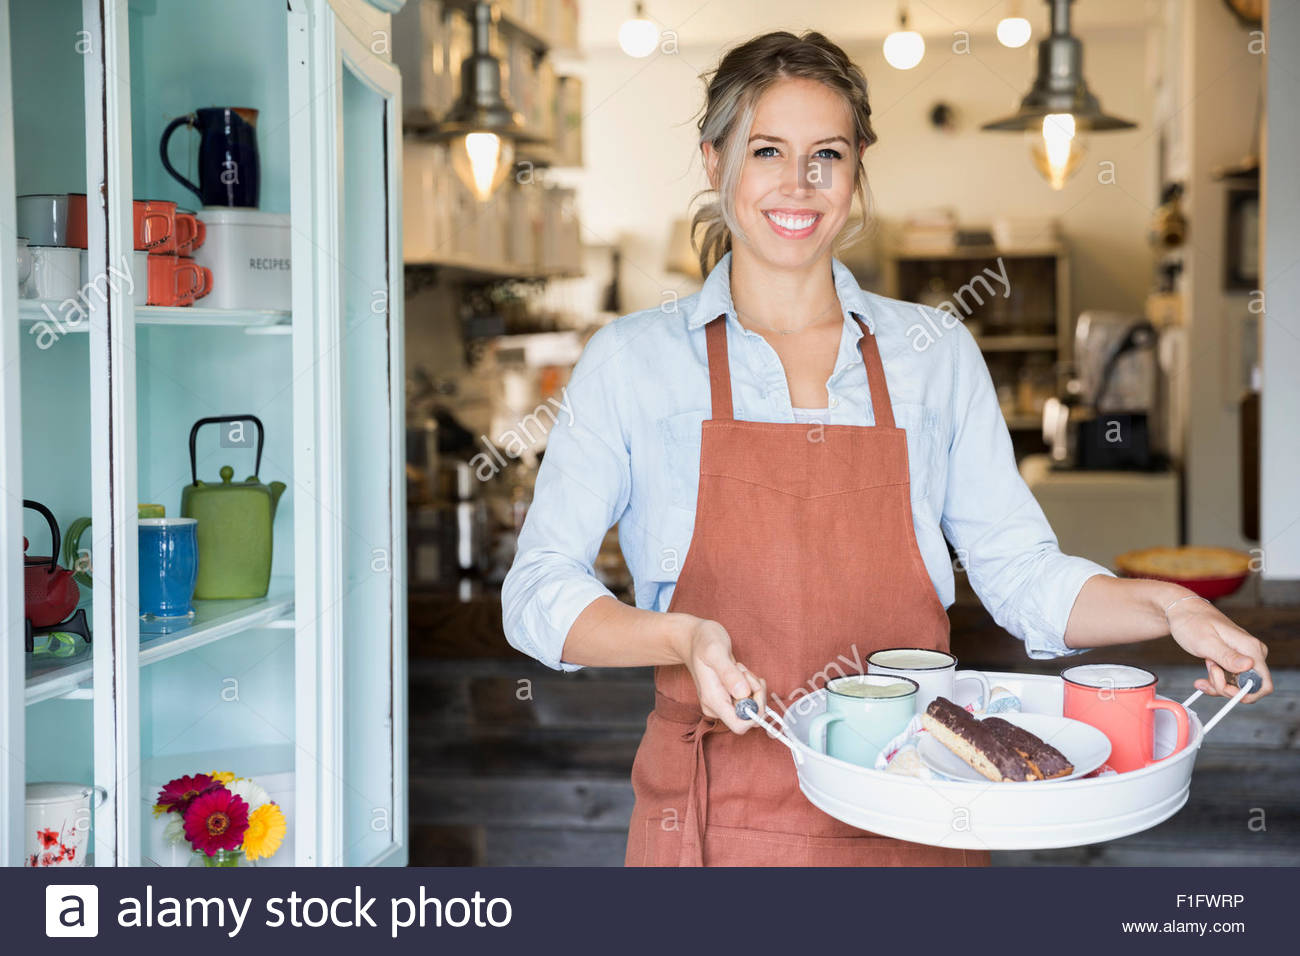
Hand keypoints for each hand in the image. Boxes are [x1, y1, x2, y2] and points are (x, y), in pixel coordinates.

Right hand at [671, 615, 766, 732]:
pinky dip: (751, 685)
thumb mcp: (715, 651)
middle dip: (755, 694)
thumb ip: (729, 673)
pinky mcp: (728, 698)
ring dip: (752, 686)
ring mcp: (722, 703)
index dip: (754, 712)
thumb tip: (743, 693)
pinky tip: (739, 672)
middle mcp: (716, 707)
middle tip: (744, 672)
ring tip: (738, 669)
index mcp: (713, 701)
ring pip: (751, 707)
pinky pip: (749, 699)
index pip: (740, 726)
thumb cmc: (703, 642)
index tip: (754, 689)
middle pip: (749, 716)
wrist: (693, 639)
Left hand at [1165, 596, 1272, 701]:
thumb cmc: (1192, 622)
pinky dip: (1215, 683)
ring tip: (1206, 663)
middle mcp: (1252, 653)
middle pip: (1250, 688)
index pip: (1264, 683)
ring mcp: (1244, 657)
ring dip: (1218, 683)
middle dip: (1226, 687)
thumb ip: (1227, 656)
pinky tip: (1202, 680)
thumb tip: (1250, 665)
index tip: (1223, 688)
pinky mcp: (1234, 661)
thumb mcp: (1206, 642)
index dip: (1244, 693)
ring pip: (1238, 686)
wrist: (1182, 612)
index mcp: (1251, 648)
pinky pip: (1230, 681)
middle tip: (1209, 671)